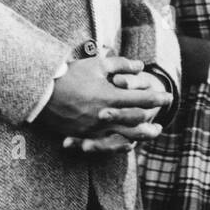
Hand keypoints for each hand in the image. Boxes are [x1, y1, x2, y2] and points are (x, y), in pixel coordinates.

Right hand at [38, 54, 167, 139]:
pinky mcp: (84, 135)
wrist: (41, 92)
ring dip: (140, 136)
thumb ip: (121, 65)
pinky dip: (119, 145)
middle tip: (161, 124)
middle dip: (152, 122)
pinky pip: (106, 144)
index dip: (158, 99)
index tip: (168, 97)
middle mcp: (105, 115)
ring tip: (150, 135)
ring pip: (124, 136)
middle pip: (136, 122)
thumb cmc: (71, 74)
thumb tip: (141, 66)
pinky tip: (127, 144)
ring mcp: (95, 128)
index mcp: (110, 96)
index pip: (142, 99)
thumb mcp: (97, 64)